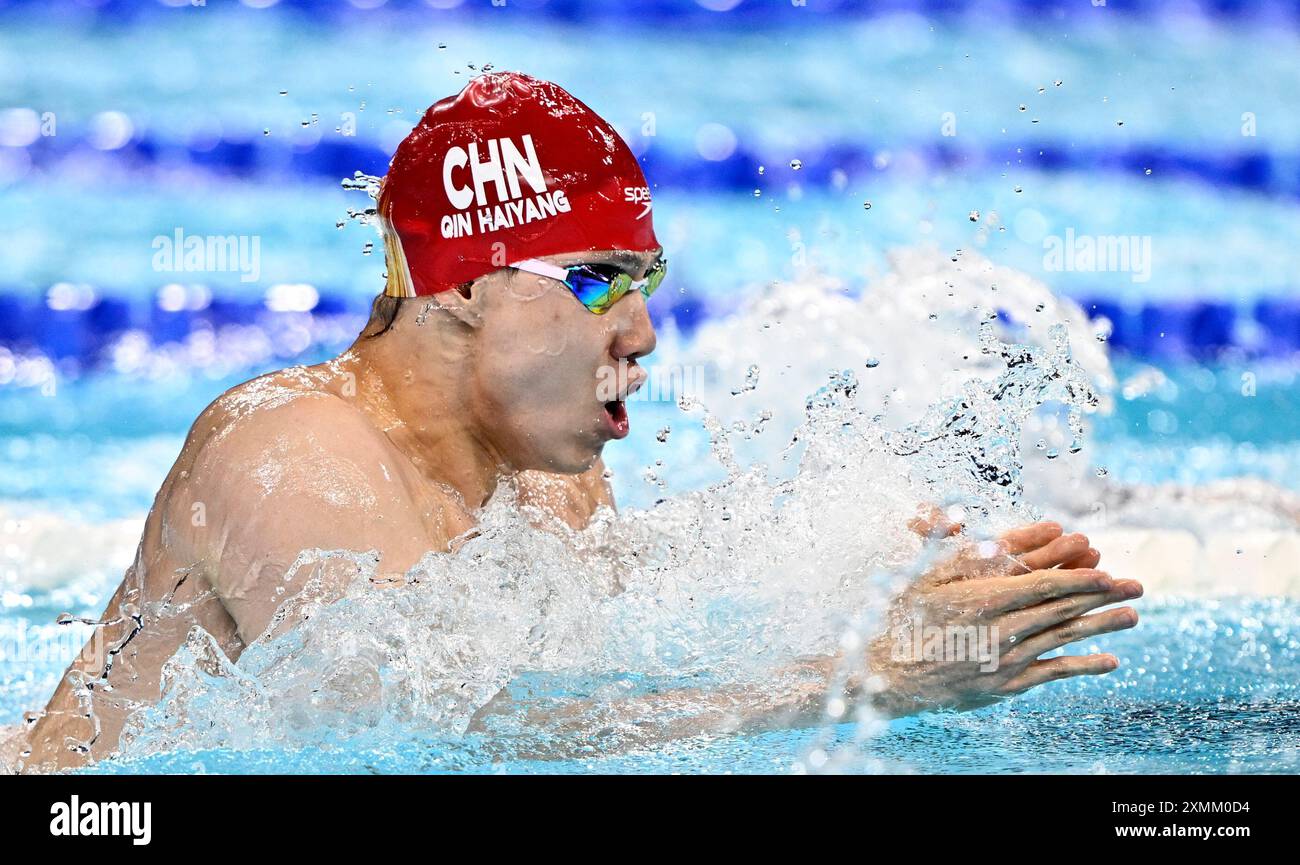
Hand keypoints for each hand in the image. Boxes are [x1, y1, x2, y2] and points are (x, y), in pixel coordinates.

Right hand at [855, 520, 1142, 716]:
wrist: (888, 674)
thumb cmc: (906, 617)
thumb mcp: (928, 576)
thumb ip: (965, 553)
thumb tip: (999, 535)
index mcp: (983, 599)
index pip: (1043, 584)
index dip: (1079, 576)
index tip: (1105, 568)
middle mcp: (1000, 631)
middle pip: (1062, 609)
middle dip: (1102, 596)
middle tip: (1136, 585)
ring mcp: (1006, 661)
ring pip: (1063, 638)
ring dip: (1102, 627)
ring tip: (1133, 616)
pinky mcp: (1006, 686)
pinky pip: (1052, 673)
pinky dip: (1083, 666)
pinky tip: (1110, 660)